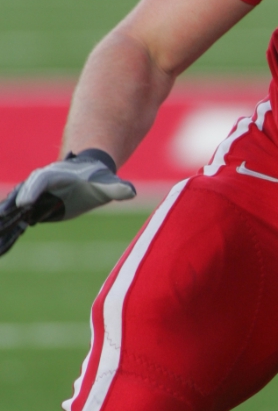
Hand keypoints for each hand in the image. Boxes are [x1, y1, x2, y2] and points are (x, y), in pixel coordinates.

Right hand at [0, 149, 135, 257]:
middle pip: (23, 190)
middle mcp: (40, 182)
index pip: (42, 180)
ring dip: (5, 213)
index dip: (32, 190)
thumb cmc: (97, 179)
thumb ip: (117, 187)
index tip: (24, 202)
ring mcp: (34, 192)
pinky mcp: (32, 204)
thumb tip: (131, 191)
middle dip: (12, 202)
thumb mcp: (108, 183)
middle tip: (2, 216)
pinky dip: (8, 221)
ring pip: (16, 202)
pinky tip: (2, 238)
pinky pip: (17, 213)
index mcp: (57, 175)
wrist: (87, 172)